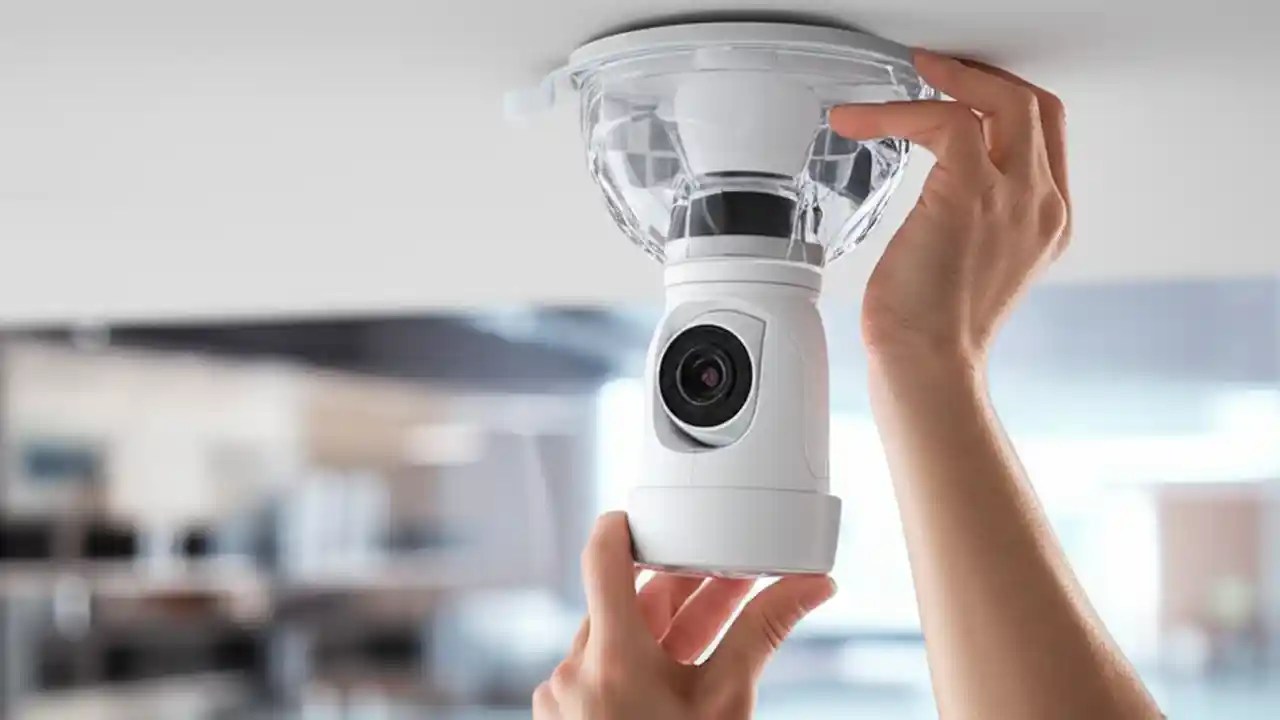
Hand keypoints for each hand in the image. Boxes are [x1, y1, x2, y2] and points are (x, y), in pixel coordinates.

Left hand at [533, 512, 835, 718]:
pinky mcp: (567, 716)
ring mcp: (566, 696)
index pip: (602, 555)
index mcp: (612, 658)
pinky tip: (683, 661)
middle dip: (682, 583)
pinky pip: (603, 667)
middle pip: (625, 598)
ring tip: (720, 611)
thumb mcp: (729, 702)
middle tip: (732, 568)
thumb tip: (812, 585)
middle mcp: (576, 670)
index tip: (654, 513)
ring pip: (617, 634)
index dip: (626, 524)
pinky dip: (641, 657)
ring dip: (666, 621)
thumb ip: (764, 631)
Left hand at [831, 50, 1070, 369]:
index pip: (1046, 134)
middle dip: (982, 77)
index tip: (964, 90)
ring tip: (892, 91)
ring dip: (942, 82)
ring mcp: (1012, 197)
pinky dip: (897, 112)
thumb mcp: (970, 267)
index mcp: (1048, 223)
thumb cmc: (936, 332)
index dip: (1005, 100)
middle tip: (935, 70)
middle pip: (1035, 104)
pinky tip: (861, 120)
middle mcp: (1041, 206)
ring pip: (1000, 100)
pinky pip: (944, 119)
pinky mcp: (969, 194)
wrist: (929, 367)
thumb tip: (937, 197)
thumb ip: (973, 224)